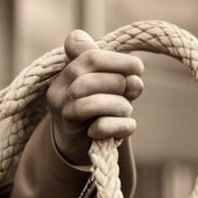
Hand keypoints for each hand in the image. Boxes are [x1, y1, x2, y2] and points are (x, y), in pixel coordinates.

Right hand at [47, 29, 143, 165]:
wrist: (77, 140)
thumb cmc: (97, 106)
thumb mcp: (107, 85)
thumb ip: (120, 77)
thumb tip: (133, 80)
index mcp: (69, 69)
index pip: (91, 56)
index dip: (120, 61)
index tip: (137, 68)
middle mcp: (59, 88)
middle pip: (93, 79)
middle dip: (121, 85)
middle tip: (130, 93)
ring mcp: (62, 111)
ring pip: (94, 103)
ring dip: (122, 106)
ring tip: (126, 111)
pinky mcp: (71, 133)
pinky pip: (102, 127)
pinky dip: (122, 126)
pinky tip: (127, 126)